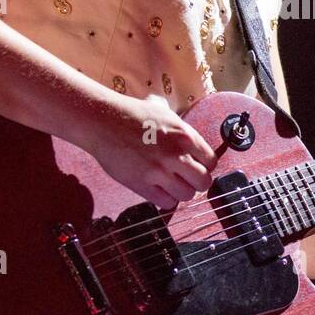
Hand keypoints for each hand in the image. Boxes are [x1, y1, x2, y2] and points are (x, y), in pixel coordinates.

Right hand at [78, 92, 218, 210]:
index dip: (205, 165)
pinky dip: (166, 199)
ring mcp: (159, 171)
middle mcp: (175, 154)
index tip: (197, 166)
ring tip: (171, 184)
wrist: (103, 121)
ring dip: (181, 192)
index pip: (211, 161)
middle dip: (197, 182)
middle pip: (204, 182)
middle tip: (187, 178)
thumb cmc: (131, 114)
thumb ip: (181, 127)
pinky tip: (159, 189)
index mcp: (184, 135)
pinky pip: (166, 203)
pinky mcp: (142, 185)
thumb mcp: (164, 112)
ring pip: (187, 195)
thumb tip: (190, 137)